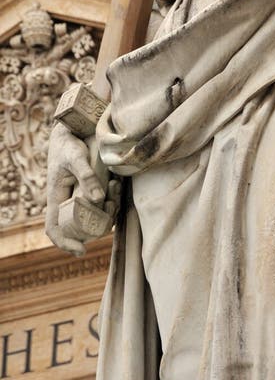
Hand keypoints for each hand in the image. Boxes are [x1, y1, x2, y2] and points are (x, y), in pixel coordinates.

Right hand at [45, 123, 119, 255]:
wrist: (76, 128)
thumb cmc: (70, 143)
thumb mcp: (76, 157)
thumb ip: (86, 177)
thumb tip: (98, 199)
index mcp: (56, 197)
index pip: (55, 228)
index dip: (65, 242)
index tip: (81, 251)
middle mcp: (68, 200)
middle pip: (80, 226)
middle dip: (97, 225)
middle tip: (110, 211)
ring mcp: (81, 195)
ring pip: (95, 215)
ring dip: (108, 211)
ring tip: (115, 194)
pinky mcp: (93, 187)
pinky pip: (103, 202)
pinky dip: (112, 199)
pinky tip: (115, 184)